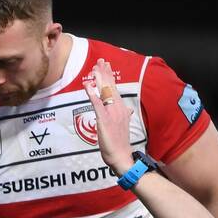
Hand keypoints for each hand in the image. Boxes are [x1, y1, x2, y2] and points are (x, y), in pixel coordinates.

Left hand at [83, 58, 134, 174]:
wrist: (122, 156)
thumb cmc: (120, 144)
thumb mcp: (122, 127)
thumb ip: (124, 116)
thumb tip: (129, 111)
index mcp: (122, 109)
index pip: (115, 89)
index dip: (110, 76)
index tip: (106, 66)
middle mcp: (118, 108)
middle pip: (110, 86)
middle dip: (105, 72)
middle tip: (100, 60)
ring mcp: (112, 113)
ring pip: (104, 92)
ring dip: (99, 79)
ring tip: (94, 68)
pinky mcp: (104, 120)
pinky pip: (97, 104)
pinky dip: (92, 94)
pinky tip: (87, 85)